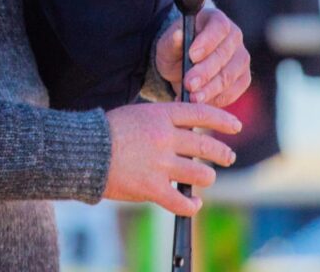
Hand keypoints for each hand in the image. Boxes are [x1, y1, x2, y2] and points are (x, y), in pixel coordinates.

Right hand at [103, 102, 239, 212]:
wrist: (84, 151)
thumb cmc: (106, 132)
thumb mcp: (136, 115)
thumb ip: (161, 122)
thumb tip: (185, 132)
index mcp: (160, 115)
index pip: (201, 114)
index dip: (222, 120)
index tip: (235, 126)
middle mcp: (165, 138)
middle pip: (207, 146)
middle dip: (222, 153)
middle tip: (227, 157)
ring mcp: (160, 164)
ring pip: (201, 174)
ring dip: (206, 178)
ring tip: (205, 179)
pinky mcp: (152, 188)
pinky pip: (182, 201)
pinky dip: (191, 205)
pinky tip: (193, 203)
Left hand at [155, 8, 249, 107]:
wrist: (182, 65)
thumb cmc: (176, 48)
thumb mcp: (167, 43)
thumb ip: (172, 41)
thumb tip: (178, 35)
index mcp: (216, 19)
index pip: (219, 27)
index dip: (208, 41)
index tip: (191, 55)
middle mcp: (234, 36)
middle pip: (225, 54)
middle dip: (205, 72)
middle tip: (189, 84)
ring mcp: (241, 58)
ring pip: (231, 75)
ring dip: (211, 89)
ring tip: (192, 98)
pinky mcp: (243, 78)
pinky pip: (234, 91)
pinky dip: (217, 100)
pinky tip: (200, 104)